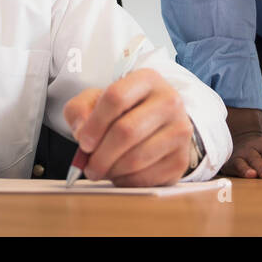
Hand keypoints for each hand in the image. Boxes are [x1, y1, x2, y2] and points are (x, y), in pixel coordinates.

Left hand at [63, 68, 193, 186]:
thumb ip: (80, 109)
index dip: (94, 124)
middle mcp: (169, 101)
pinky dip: (126, 181)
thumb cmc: (124, 111)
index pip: (116, 98)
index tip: (83, 141)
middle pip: (126, 131)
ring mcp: (179, 130)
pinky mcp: (180, 159)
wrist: (159, 124)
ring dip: (111, 170)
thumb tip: (81, 130)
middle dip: (100, 155)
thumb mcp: (97, 100)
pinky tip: (120, 174)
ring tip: (102, 169)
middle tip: (88, 166)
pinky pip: (146, 178)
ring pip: (136, 158)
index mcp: (147, 80)